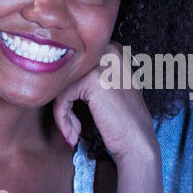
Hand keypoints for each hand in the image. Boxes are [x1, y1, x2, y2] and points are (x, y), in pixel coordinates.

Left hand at [52, 42, 157, 165]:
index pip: (74, 66)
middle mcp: (109, 51)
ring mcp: (101, 64)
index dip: (68, 93)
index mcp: (113, 50)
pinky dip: (62, 118)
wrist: (138, 142)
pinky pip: (62, 97)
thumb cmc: (123, 121)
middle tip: (70, 126)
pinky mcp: (93, 80)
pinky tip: (73, 134)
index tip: (71, 116)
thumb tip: (54, 77)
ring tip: (72, 132)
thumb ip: (87, 77)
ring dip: (62, 114)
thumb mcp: (107, 89)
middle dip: (63, 103)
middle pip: (66, 74)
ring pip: (61, 86)